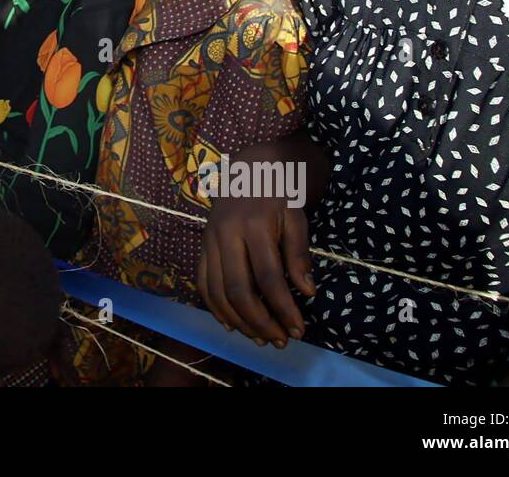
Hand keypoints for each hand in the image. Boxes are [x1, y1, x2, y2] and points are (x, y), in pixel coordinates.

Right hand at [196, 152, 314, 348]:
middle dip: (260, 321)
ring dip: (238, 320)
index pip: (268, 277)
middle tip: (279, 340)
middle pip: (238, 289)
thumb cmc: (278, 194)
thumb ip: (299, 254)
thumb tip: (307, 292)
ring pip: (217, 291)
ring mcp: (209, 241)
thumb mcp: (296, 216)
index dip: (283, 307)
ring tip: (259, 338)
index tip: (298, 329)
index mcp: (254, 225)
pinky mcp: (202, 246)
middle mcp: (226, 234)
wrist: (249, 169)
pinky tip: (231, 323)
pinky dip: (214, 307)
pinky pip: (202, 283)